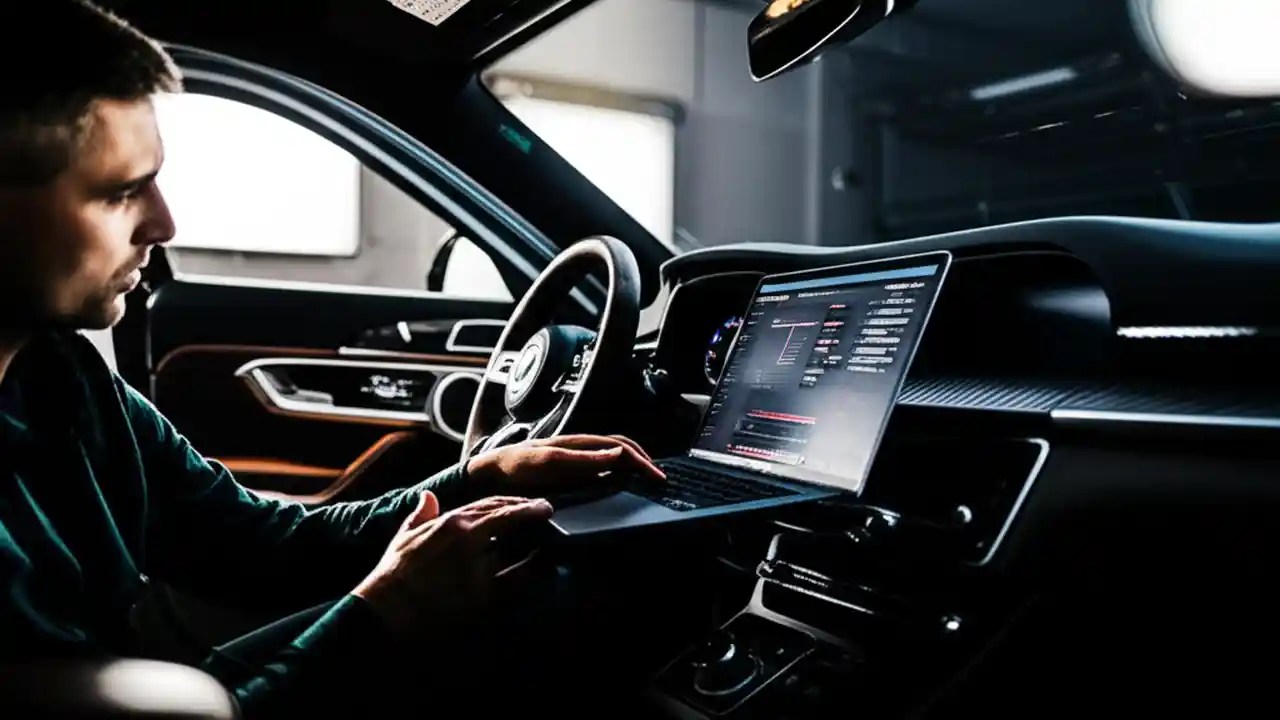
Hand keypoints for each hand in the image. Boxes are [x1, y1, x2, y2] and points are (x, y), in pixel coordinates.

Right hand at [352, 491, 553, 632]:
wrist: (387, 610)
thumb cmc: (393, 574)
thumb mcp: (403, 537)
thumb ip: (419, 514)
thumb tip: (428, 496)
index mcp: (450, 522)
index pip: (490, 504)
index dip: (512, 502)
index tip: (527, 502)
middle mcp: (468, 539)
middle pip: (508, 517)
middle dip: (530, 511)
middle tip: (545, 510)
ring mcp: (478, 566)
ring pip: (517, 546)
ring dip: (536, 540)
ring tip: (550, 537)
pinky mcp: (483, 594)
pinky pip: (515, 580)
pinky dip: (530, 572)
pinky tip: (541, 567)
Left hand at [465, 434, 664, 497]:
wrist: (488, 474)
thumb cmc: (515, 465)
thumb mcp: (548, 461)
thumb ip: (582, 458)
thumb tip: (619, 454)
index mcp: (578, 443)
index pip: (620, 448)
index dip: (642, 461)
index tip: (658, 478)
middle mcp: (579, 447)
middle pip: (620, 448)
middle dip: (643, 460)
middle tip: (659, 479)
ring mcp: (573, 458)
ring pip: (612, 455)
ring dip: (632, 464)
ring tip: (645, 479)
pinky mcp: (567, 469)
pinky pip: (599, 466)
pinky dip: (616, 471)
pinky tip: (618, 483)